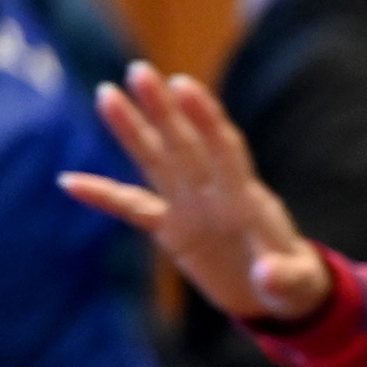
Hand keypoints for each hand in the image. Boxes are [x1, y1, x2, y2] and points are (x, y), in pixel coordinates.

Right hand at [59, 61, 329, 324]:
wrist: (280, 296)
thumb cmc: (295, 286)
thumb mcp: (296, 287)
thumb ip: (284, 278)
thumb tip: (266, 275)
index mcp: (247, 201)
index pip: (224, 150)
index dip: (205, 119)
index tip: (184, 86)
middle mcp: (214, 194)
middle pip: (185, 144)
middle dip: (163, 110)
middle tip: (139, 70)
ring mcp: (190, 207)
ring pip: (156, 162)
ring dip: (132, 130)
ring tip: (107, 94)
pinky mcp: (172, 229)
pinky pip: (132, 209)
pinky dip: (103, 196)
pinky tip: (69, 182)